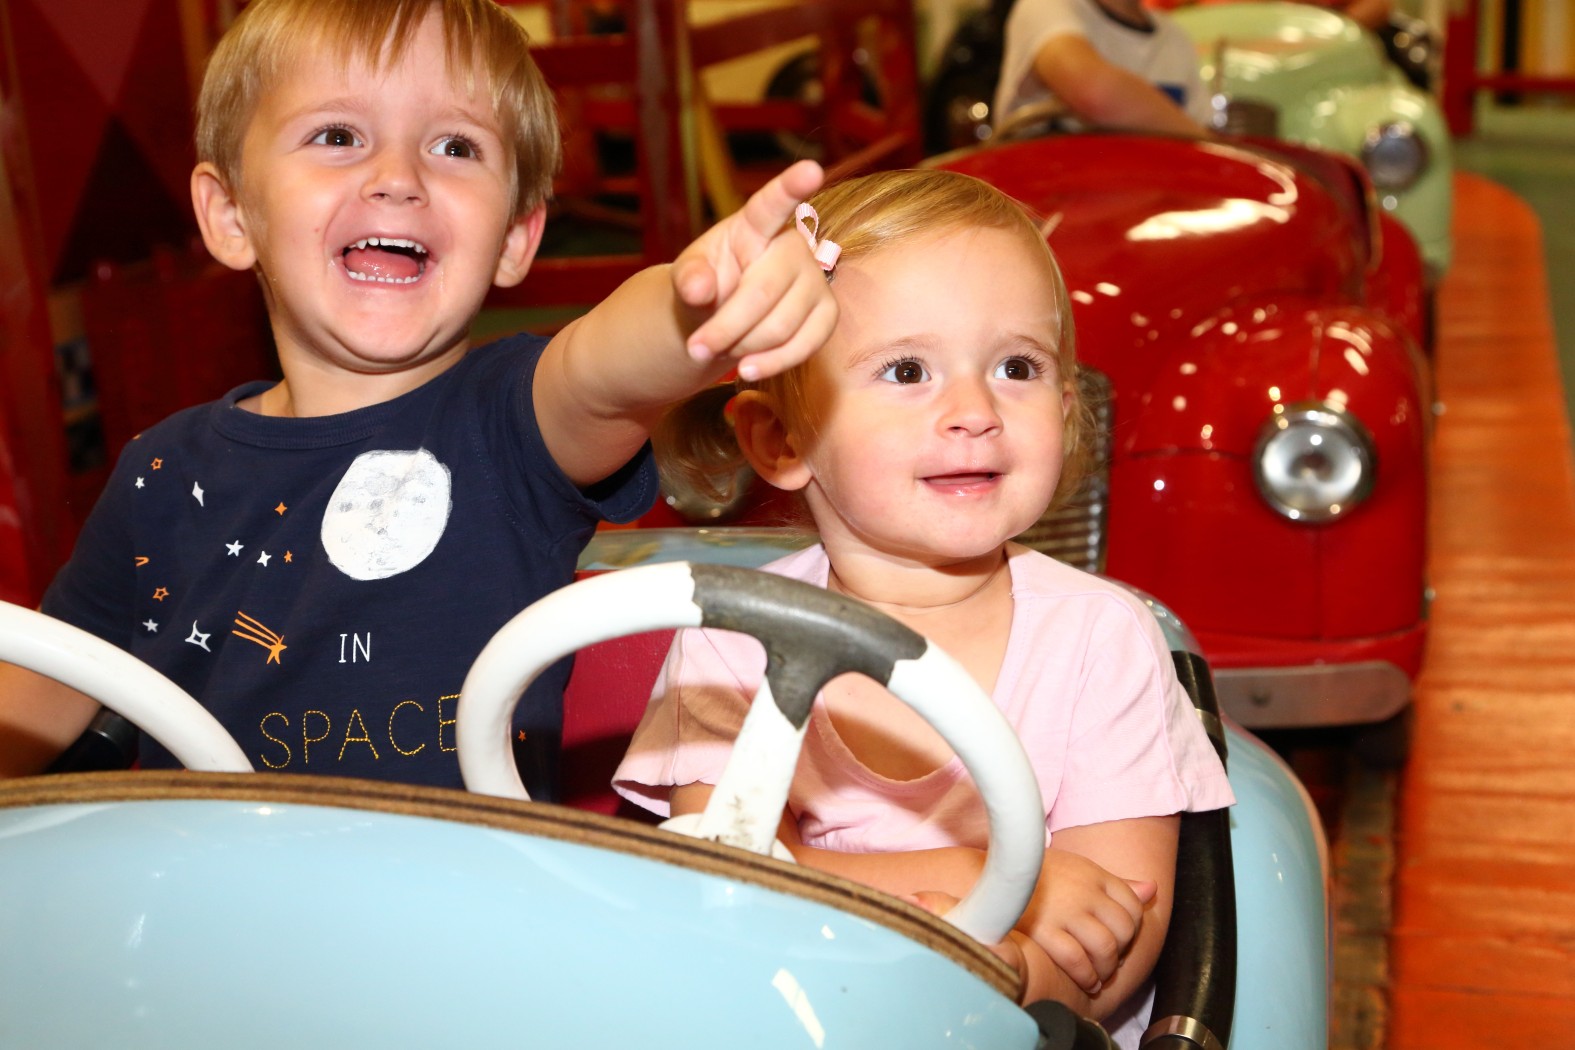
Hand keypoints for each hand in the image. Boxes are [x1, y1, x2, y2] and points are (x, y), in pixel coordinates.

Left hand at [671, 159, 838, 380]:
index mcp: (753, 225)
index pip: (770, 205)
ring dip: (744, 347)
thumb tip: (699, 289)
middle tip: (696, 346)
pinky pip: (806, 345)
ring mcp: (816, 280)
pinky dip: (772, 363)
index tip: (810, 170)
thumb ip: (688, 278)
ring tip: (720, 348)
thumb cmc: (705, 289)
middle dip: (726, 326)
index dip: (791, 188)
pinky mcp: (827, 314)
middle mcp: (793, 247)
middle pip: (763, 291)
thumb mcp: (685, 278)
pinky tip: (747, 369)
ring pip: (783, 324)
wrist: (721, 322)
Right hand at [1021, 850, 1155, 995]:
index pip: (1133, 906)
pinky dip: (1086, 976)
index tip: (1117, 940)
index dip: (1130, 930)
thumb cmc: (1038, 876)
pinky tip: (1085, 980)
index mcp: (1094, 874)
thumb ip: (1117, 883)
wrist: (991, 876)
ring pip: (1106, 947)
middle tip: (1107, 961)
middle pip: (1124, 929)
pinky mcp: (1043, 931)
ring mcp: (1064, 911)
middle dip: (1120, 952)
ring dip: (1106, 968)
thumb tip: (1152, 889)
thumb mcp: (1080, 870)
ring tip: (1098, 976)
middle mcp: (1083, 891)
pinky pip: (1077, 960)